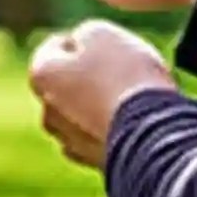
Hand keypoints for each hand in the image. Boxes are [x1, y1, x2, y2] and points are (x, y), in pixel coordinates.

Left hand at [29, 20, 176, 169]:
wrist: (155, 134)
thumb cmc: (124, 77)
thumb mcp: (101, 33)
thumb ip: (85, 34)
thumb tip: (81, 45)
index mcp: (41, 76)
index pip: (55, 47)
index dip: (82, 39)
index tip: (107, 43)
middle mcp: (48, 113)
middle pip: (69, 84)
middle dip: (91, 74)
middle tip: (125, 68)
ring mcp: (72, 142)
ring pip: (87, 113)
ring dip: (105, 103)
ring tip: (138, 96)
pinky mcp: (98, 163)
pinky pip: (106, 137)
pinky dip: (119, 129)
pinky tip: (142, 122)